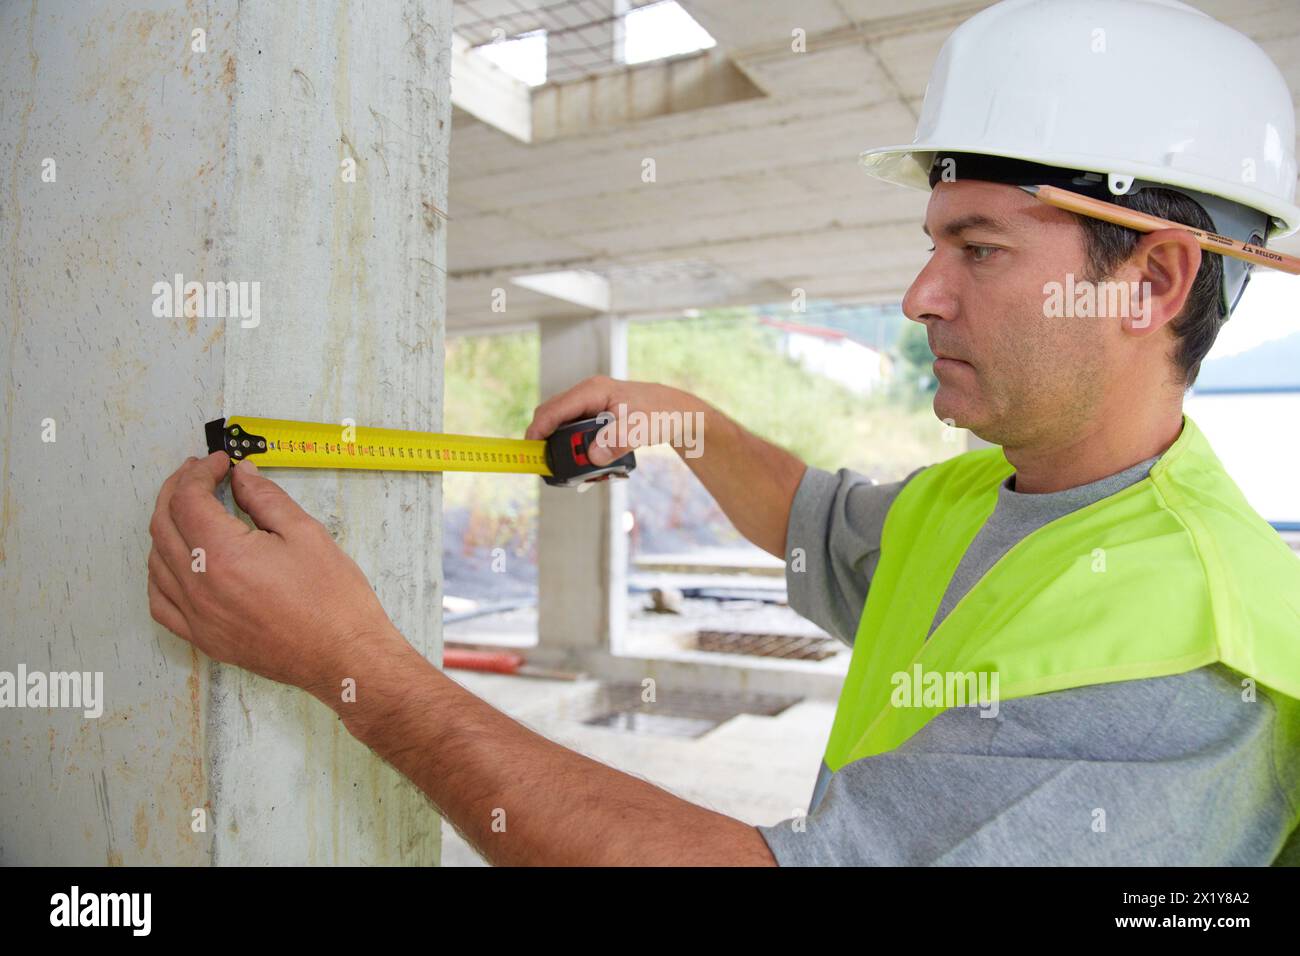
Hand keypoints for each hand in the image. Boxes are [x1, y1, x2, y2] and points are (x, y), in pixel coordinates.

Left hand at [147, 452, 402, 696]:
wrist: (344, 657)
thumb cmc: (333, 601)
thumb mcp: (306, 534)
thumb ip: (266, 499)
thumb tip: (242, 475)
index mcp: (223, 555)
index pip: (189, 499)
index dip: (200, 472)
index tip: (219, 462)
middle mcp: (199, 586)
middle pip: (163, 524)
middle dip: (177, 490)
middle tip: (199, 473)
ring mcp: (197, 616)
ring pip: (156, 560)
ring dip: (166, 526)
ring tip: (189, 509)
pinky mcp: (203, 637)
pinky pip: (160, 601)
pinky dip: (160, 572)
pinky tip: (176, 560)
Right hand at [525, 375, 701, 464]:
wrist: (678, 412)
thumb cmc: (661, 414)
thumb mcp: (641, 429)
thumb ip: (616, 441)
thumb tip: (592, 456)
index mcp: (593, 391)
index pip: (554, 408)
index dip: (538, 429)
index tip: (531, 451)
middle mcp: (587, 395)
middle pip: (553, 417)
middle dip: (551, 443)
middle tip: (557, 468)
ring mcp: (591, 405)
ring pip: (564, 427)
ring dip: (567, 449)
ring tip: (582, 470)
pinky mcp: (596, 417)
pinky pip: (576, 433)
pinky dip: (579, 450)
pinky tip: (594, 463)